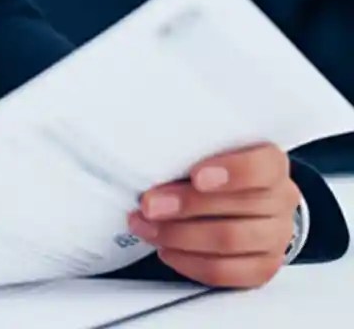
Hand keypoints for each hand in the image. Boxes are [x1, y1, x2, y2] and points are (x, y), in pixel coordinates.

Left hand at [128, 144, 299, 288]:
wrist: (244, 204)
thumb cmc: (219, 175)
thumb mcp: (209, 156)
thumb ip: (190, 159)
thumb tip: (151, 170)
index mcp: (271, 164)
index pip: (262, 167)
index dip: (231, 172)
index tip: (196, 176)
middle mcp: (281, 200)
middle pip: (240, 207)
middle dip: (186, 206)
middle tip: (149, 205)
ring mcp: (276, 237)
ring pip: (230, 241)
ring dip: (180, 236)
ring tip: (147, 228)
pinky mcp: (263, 267)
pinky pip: (226, 272)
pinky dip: (190, 263)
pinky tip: (166, 250)